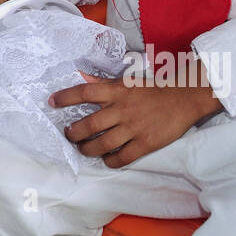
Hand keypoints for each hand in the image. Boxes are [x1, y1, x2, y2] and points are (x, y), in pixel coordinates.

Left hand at [49, 66, 221, 167]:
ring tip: (83, 148)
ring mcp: (133, 127)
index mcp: (117, 91)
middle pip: (90, 124)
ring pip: (102, 143)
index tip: (52, 102)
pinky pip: (122, 157)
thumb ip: (102, 81)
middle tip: (69, 134)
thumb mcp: (126, 80)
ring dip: (88, 149)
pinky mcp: (145, 143)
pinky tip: (106, 158)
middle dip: (74, 133)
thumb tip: (80, 75)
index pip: (85, 92)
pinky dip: (110, 160)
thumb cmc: (151, 89)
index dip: (66, 97)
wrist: (184, 98)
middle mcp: (122, 109)